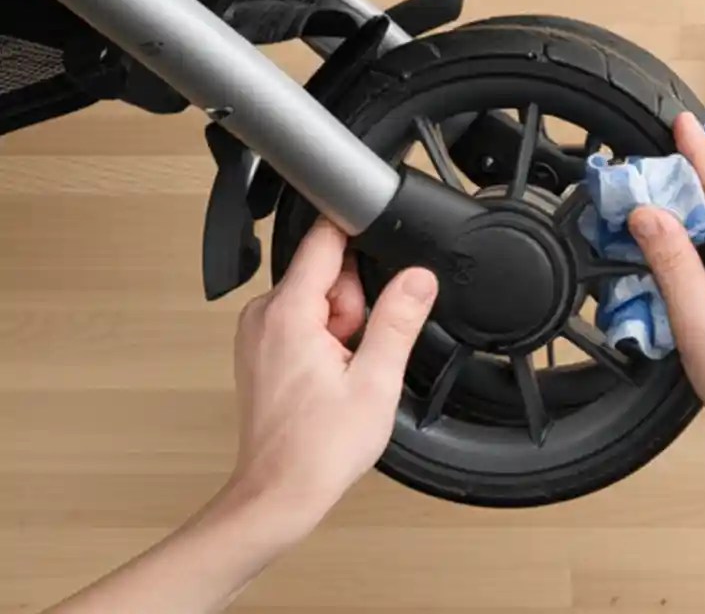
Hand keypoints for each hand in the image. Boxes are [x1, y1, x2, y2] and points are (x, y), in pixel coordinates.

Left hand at [225, 219, 436, 531]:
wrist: (280, 493)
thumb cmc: (318, 449)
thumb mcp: (377, 380)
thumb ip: (399, 319)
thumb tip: (419, 277)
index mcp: (288, 312)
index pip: (323, 238)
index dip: (359, 238)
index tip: (385, 260)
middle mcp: (263, 316)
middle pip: (326, 274)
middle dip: (354, 306)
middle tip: (357, 354)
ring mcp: (258, 334)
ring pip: (316, 300)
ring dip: (340, 329)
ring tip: (343, 374)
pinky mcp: (261, 351)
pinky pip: (302, 323)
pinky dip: (323, 344)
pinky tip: (329, 380)